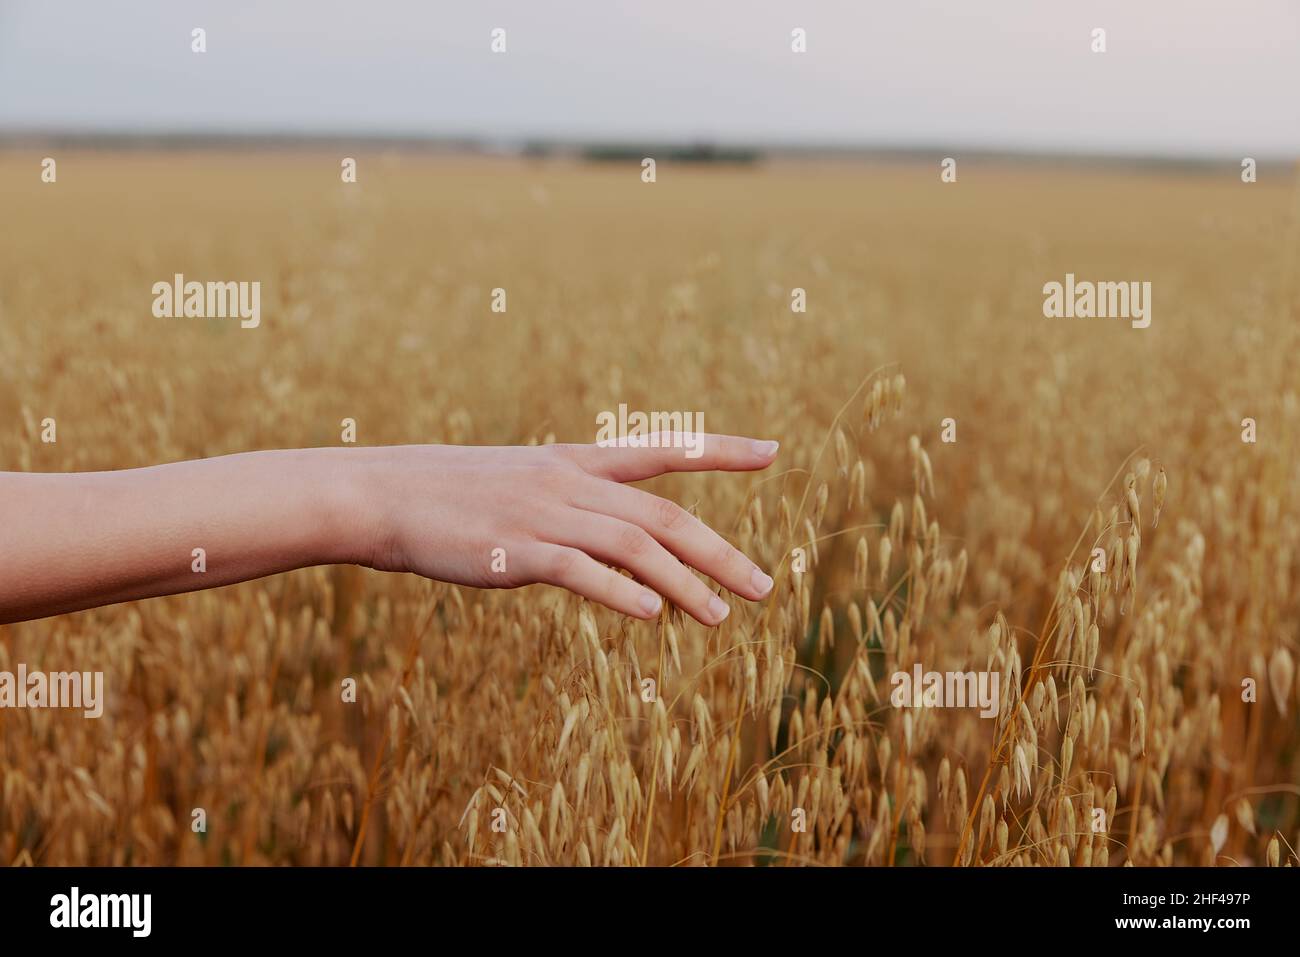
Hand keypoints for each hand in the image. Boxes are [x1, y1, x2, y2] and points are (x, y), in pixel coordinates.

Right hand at [363, 434, 778, 625]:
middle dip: (720, 552)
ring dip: (684, 583)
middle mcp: (570, 483)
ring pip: (634, 545)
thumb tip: (615, 542)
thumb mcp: (523, 484)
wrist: (384, 494)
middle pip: (664, 515)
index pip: (663, 449)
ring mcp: (544, 515)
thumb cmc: (454, 496)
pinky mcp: (515, 550)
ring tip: (720, 618)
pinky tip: (650, 614)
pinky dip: (619, 591)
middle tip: (762, 586)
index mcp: (576, 462)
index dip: (721, 451)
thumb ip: (573, 506)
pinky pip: (579, 570)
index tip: (773, 452)